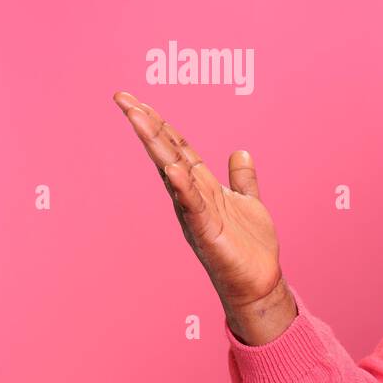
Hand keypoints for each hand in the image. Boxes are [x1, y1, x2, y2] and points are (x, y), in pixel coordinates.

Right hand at [112, 91, 293, 334]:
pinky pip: (192, 206)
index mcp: (201, 187)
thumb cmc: (249, 247)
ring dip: (156, 145)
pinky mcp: (207, 233)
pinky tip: (172, 167)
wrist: (258, 283)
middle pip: (167, 154)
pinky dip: (182, 187)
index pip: (177, 149)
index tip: (137, 101)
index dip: (160, 124)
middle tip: (124, 99)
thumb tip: (240, 150)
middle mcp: (192, 197)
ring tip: (138, 117)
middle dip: (147, 126)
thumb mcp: (249, 202)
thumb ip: (242, 178)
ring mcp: (196, 214)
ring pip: (172, 173)